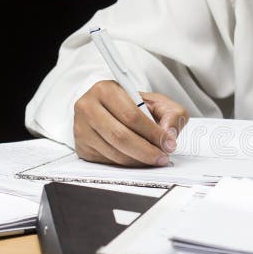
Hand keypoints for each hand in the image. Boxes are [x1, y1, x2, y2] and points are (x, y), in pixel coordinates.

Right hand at [73, 80, 188, 166]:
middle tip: (163, 157)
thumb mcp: (158, 102)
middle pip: (120, 137)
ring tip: (154, 158)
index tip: (168, 143)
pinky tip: (138, 158)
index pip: (131, 116)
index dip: (152, 133)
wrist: (112, 109)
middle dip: (147, 151)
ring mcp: (81, 128)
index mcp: (105, 90)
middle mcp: (88, 107)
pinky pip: (107, 161)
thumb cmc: (135, 105)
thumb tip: (169, 136)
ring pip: (114, 153)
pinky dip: (127, 164)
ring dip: (139, 160)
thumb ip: (171, 115)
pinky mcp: (81, 146)